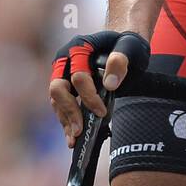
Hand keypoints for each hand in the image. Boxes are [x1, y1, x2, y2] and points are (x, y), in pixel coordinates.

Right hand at [48, 31, 149, 147]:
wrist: (122, 46)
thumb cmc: (126, 46)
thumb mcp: (130, 48)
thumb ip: (120, 62)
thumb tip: (110, 84)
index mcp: (79, 47)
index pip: (79, 76)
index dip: (89, 97)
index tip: (102, 112)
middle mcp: (65, 59)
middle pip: (58, 88)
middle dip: (70, 111)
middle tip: (81, 131)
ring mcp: (62, 73)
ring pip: (56, 99)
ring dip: (65, 120)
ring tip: (75, 139)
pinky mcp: (64, 85)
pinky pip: (59, 105)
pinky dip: (65, 120)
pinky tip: (72, 136)